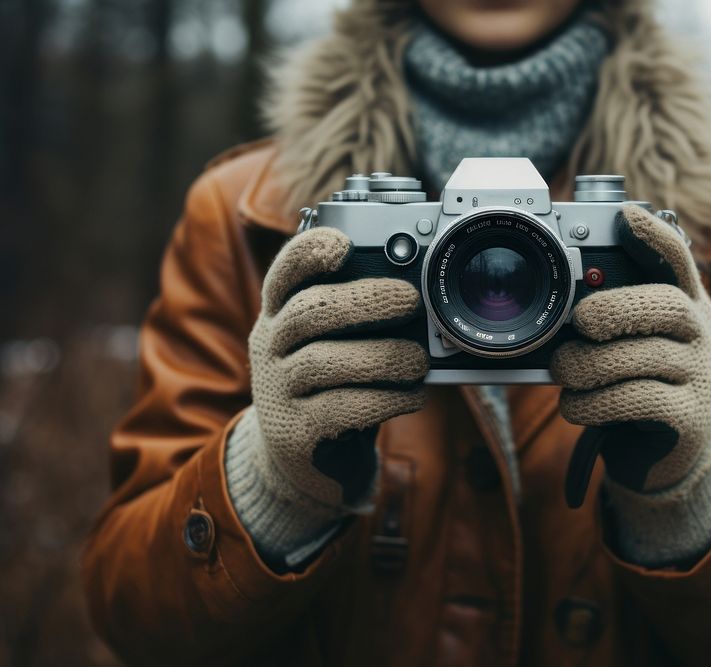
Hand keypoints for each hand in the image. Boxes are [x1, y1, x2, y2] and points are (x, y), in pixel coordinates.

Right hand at [248, 227, 428, 509]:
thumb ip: (362, 316)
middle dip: (363, 300)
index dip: (310, 253)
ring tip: (419, 361)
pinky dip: (384, 400)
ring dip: (380, 357)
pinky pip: (338, 409)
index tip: (343, 244)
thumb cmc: (335, 384)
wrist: (309, 461)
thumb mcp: (337, 344)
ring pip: (322, 362)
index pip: (285, 271)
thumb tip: (421, 292)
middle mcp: (271, 345)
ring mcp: (277, 389)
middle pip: (307, 311)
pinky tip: (414, 397)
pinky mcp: (294, 431)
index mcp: (281, 312)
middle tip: (410, 300)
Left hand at [553, 205, 710, 498]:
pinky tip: (574, 405)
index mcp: (684, 303)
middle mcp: (700, 334)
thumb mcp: (630, 343)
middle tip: (580, 320)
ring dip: (593, 364)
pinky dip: (597, 402)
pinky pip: (641, 400)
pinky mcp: (689, 418)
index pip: (678, 260)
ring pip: (647, 357)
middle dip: (619, 307)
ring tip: (563, 370)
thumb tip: (559, 302)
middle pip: (669, 306)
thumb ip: (608, 317)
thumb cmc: (639, 381)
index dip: (655, 236)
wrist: (671, 451)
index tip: (626, 216)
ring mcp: (699, 376)